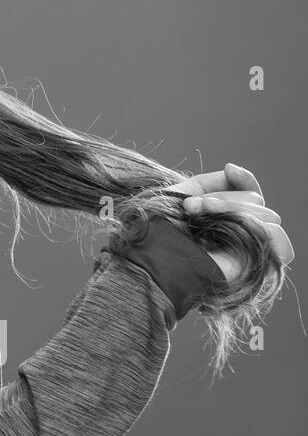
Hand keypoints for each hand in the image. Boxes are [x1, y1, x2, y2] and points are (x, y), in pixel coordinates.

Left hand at [167, 163, 293, 282]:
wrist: (153, 255)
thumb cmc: (162, 229)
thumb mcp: (185, 194)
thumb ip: (213, 182)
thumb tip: (233, 169)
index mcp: (226, 217)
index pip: (251, 193)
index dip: (244, 179)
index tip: (228, 169)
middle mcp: (241, 232)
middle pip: (257, 201)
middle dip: (224, 198)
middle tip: (190, 206)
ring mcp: (251, 249)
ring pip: (269, 216)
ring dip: (232, 210)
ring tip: (196, 215)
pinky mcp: (258, 267)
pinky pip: (282, 244)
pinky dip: (260, 228)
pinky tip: (234, 227)